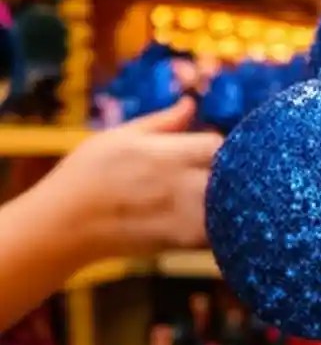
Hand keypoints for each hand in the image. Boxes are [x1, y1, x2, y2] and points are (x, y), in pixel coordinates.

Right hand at [40, 100, 221, 258]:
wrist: (63, 225)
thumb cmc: (85, 175)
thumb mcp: (119, 137)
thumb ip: (162, 122)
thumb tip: (190, 103)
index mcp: (170, 153)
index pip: (219, 145)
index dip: (221, 147)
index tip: (211, 153)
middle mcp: (183, 183)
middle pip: (233, 175)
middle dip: (232, 174)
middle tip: (220, 176)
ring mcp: (186, 214)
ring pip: (233, 204)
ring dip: (232, 200)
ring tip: (222, 198)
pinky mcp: (184, 242)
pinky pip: (221, 232)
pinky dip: (224, 226)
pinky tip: (213, 221)